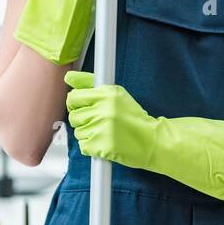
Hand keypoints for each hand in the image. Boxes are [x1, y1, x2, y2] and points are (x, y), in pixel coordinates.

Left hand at [64, 71, 223, 202]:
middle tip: (101, 122)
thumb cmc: (135, 119)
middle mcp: (104, 109)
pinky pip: (83, 146)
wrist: (154, 141)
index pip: (74, 97)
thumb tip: (69, 76)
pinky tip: (106, 143)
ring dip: (89, 134)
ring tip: (107, 132)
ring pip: (78, 132)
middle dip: (84, 120)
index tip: (86, 108)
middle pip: (73, 116)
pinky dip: (92, 148)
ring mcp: (102, 128)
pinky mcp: (101, 146)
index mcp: (107, 93)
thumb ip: (90, 84)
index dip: (78, 104)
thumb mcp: (116, 95)